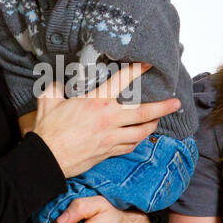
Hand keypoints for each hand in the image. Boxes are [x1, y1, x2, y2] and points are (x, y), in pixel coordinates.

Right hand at [31, 63, 181, 177]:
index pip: (122, 81)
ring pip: (141, 131)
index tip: (149, 64)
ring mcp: (111, 137)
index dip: (137, 70)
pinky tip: (141, 136)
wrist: (47, 158)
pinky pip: (130, 145)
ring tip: (160, 120)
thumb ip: (56, 87)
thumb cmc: (48, 130)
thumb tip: (57, 82)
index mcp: (96, 101)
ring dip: (153, 125)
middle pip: (144, 112)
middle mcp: (109, 119)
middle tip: (176, 103)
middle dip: (163, 107)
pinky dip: (139, 139)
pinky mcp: (109, 151)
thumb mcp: (49, 100)